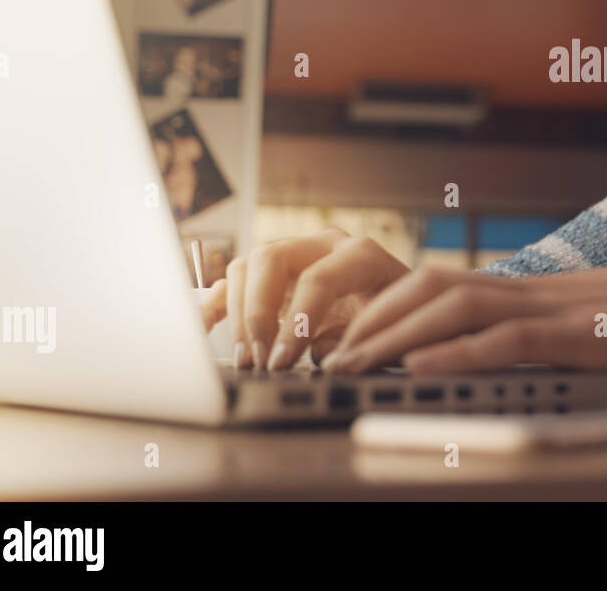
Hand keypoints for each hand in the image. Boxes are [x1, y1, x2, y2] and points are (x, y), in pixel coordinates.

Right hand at [214, 228, 413, 369]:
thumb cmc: (400, 319)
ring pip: (246, 268)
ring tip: (247, 358)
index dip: (297, 322)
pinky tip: (199, 329)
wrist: (408, 309)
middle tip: (259, 359)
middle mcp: (322, 245)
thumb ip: (356, 342)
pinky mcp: (272, 279)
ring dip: (238, 315)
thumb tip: (316, 359)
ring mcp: (294, 257)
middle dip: (258, 314)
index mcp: (359, 253)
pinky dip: (212, 307)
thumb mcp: (391, 330)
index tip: (283, 361)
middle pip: (269, 260)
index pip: (317, 277)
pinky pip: (231, 284)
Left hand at [320, 257, 606, 382]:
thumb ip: (547, 339)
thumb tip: (501, 363)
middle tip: (326, 354)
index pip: (442, 286)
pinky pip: (510, 338)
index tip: (347, 338)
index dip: (388, 307)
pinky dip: (459, 351)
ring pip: (458, 305)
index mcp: (533, 292)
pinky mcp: (585, 333)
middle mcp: (534, 291)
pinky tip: (422, 367)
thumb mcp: (591, 331)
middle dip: (372, 318)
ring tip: (353, 363)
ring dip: (397, 333)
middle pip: (432, 286)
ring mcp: (558, 308)